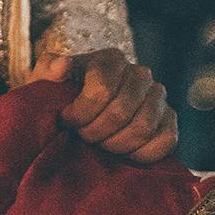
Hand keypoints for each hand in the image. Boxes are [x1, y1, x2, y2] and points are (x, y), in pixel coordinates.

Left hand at [26, 46, 178, 163]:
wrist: (77, 122)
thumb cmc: (60, 100)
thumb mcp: (45, 83)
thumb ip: (48, 70)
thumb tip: (62, 64)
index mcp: (111, 59)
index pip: (102, 88)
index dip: (81, 112)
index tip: (66, 122)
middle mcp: (140, 73)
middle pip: (122, 110)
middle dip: (95, 132)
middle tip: (82, 139)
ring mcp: (158, 96)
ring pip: (143, 126)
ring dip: (116, 145)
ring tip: (99, 146)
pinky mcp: (169, 120)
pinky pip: (166, 140)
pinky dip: (142, 154)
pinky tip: (122, 155)